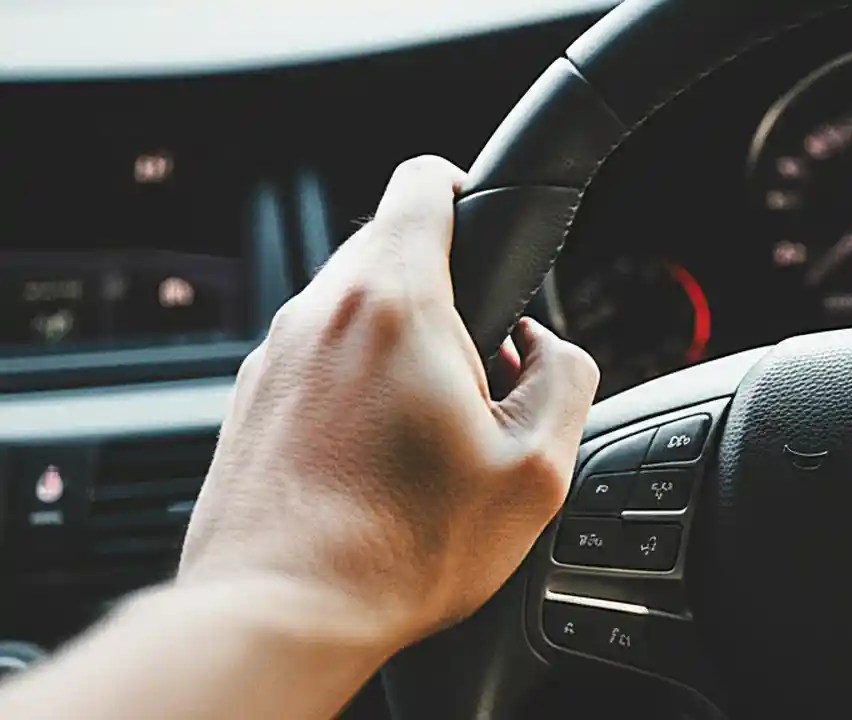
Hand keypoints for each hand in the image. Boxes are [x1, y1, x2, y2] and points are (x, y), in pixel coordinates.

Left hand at [178, 156, 599, 652]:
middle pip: (391, 250)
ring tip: (426, 431)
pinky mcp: (249, 401)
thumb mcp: (535, 469)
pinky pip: (318, 360)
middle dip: (444, 293)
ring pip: (352, 309)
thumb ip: (567, 379)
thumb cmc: (399, 549)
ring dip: (399, 344)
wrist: (280, 613)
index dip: (467, 189)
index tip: (488, 227)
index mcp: (393, 304)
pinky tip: (376, 458)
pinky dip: (355, 385)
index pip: (423, 183)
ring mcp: (274, 356)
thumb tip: (548, 350)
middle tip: (477, 375)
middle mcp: (319, 313)